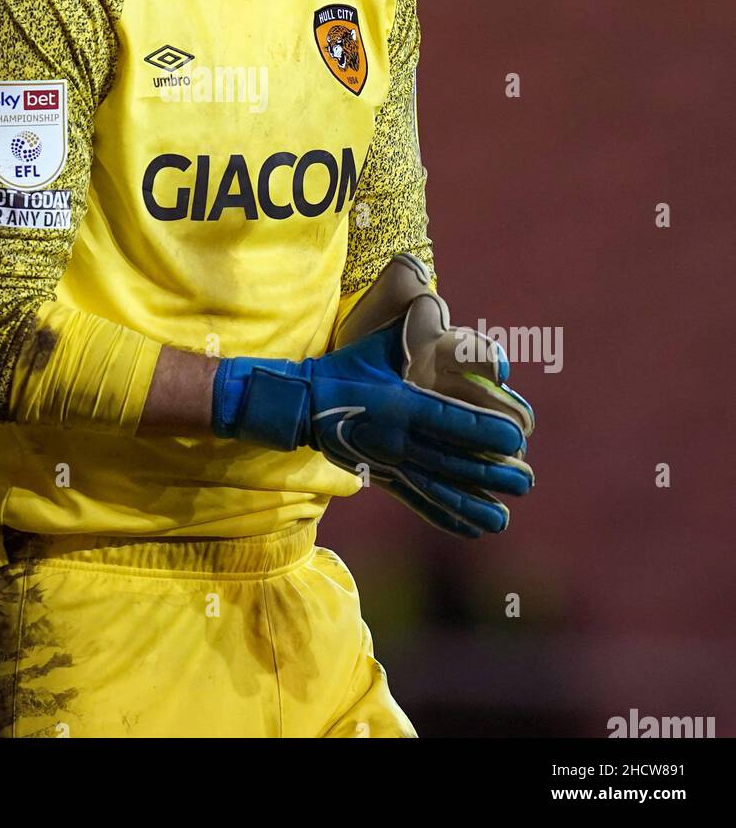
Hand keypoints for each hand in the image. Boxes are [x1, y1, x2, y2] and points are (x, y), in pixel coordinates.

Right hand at [212, 309, 533, 538]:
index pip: (447, 419)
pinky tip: (472, 529)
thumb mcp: (378, 344)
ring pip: (437, 488)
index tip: (516, 439)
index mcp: (398, 403)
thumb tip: (433, 298)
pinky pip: (418, 501)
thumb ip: (409, 326)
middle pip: (450, 460)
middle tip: (525, 479)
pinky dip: (446, 516)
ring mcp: (389, 463)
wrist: (303, 404)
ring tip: (503, 519)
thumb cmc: (348, 367)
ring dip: (473, 504)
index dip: (483, 430)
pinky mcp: (383, 478)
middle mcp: (396, 438)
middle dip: (490, 472)